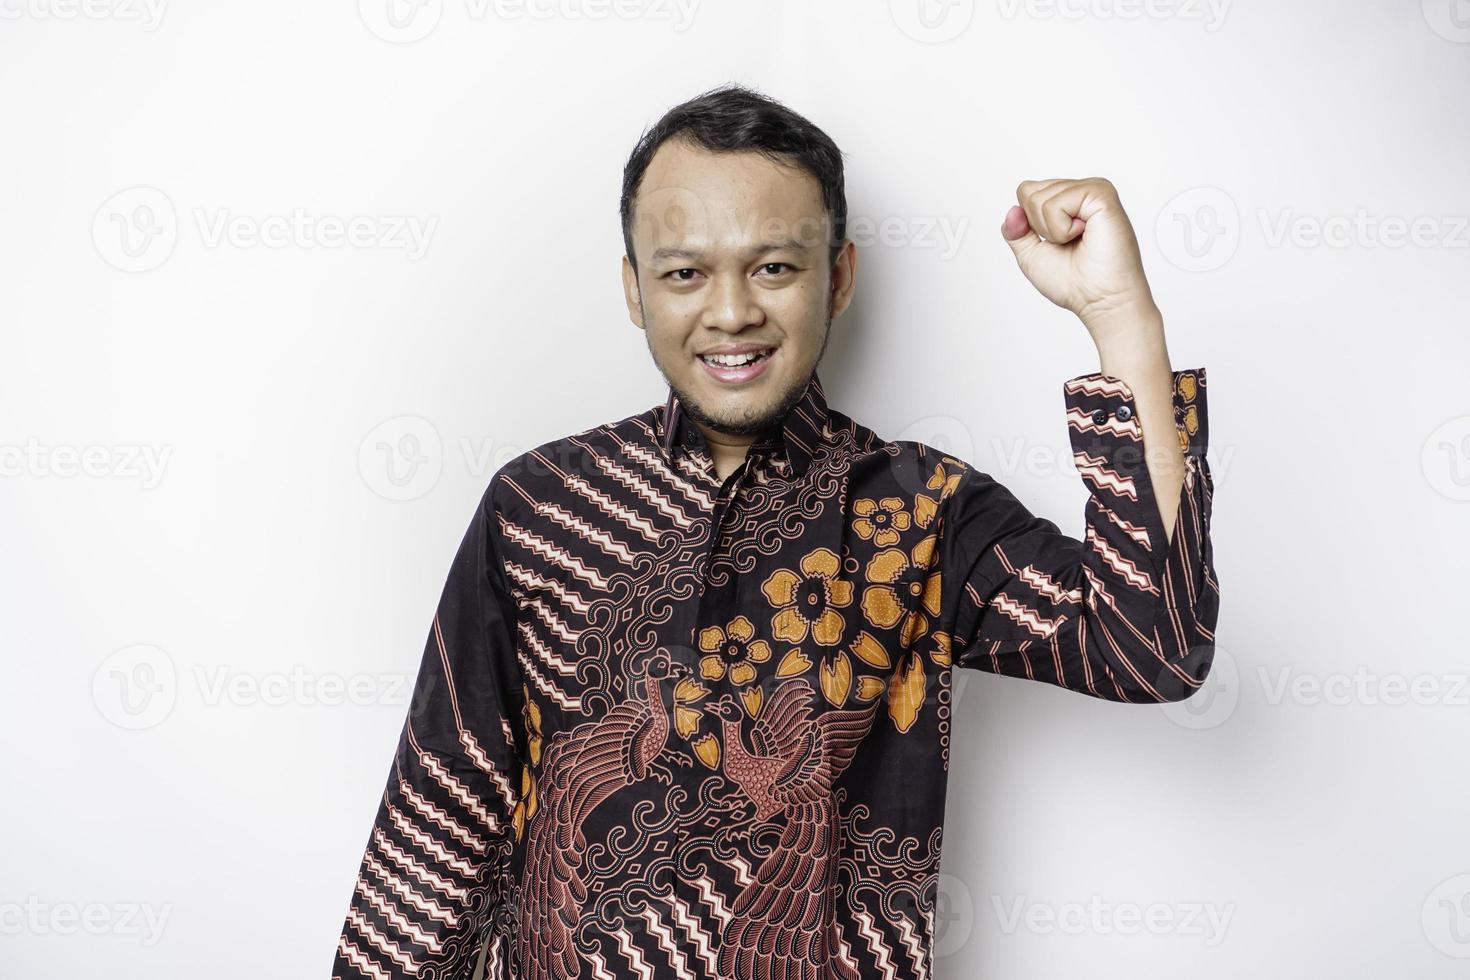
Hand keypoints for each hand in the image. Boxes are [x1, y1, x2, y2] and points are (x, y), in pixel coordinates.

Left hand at [1000, 177, 1158, 335]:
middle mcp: (1081, 191)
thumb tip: (1012, 210)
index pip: (1026, 191)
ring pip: (1039, 198)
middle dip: (1038, 227)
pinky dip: (1061, 229)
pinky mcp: (1101, 194)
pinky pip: (1057, 203)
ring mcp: (1093, 189)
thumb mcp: (1031, 255)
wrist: (1099, 300)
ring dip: (1052, 231)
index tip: (1055, 243)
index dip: (1029, 223)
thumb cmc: (1074, 283)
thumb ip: (1016, 232)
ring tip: (1078, 241)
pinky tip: (1084, 235)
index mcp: (1068, 200)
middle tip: (1068, 244)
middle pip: (1028, 192)